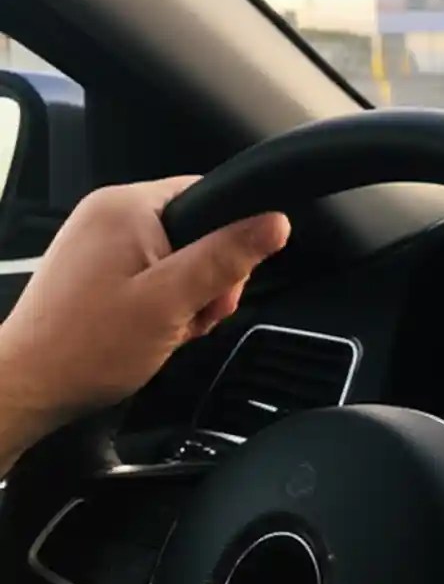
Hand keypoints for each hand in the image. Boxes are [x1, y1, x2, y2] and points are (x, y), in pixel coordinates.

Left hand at [0, 177, 288, 472]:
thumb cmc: (86, 348)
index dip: (232, 241)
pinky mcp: (94, 267)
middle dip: (207, 279)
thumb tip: (276, 223)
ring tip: (165, 327)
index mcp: (126, 207)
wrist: (27, 388)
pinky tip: (149, 328)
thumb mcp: (172, 301)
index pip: (210, 195)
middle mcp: (108, 214)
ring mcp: (98, 241)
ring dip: (186, 296)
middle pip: (197, 230)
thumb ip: (226, 258)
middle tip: (189, 315)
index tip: (222, 283)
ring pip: (177, 256)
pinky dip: (162, 302)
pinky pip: (151, 272)